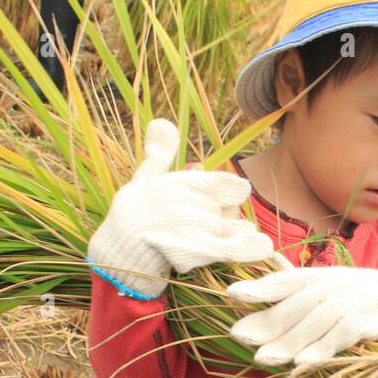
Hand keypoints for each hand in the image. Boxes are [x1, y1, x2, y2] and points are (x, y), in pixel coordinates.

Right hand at [87, 119, 275, 298]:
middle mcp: (190, 199)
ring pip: (232, 229)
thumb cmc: (130, 218)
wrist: (115, 255)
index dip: (228, 196)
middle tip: (195, 232)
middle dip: (223, 221)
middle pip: (231, 209)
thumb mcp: (143, 180)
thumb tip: (162, 121)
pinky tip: (261, 248)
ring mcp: (194, 225)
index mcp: (181, 180)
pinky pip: (233, 247)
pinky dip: (249, 248)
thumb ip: (159, 155)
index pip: (227, 184)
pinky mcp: (198, 251)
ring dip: (226, 239)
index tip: (217, 205)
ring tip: (199, 244)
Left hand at [226, 265, 377, 366]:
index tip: (232, 294)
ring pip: (315, 323)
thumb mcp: (327, 286)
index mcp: (321, 277)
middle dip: (267, 322)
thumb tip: (263, 271)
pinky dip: (323, 349)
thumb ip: (297, 285)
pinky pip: (342, 337)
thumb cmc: (356, 297)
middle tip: (238, 336)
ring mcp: (353, 303)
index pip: (287, 281)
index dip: (260, 287)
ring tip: (263, 358)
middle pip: (296, 306)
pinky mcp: (370, 322)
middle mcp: (335, 286)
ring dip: (288, 342)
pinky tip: (303, 362)